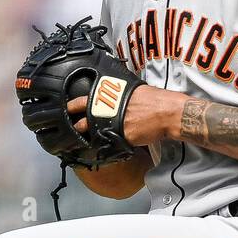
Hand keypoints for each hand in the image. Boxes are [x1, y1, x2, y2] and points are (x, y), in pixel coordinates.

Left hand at [68, 85, 183, 146]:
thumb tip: (118, 99)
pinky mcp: (124, 136)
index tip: (68, 108)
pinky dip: (112, 144)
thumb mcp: (136, 91)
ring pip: (97, 133)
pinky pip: (114, 143)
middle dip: (78, 125)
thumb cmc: (157, 100)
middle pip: (88, 118)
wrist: (169, 112)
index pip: (87, 99)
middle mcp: (112, 109)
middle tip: (73, 128)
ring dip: (90, 137)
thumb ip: (122, 96)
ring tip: (85, 140)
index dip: (74, 105)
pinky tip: (108, 146)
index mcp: (113, 95)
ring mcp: (117, 123)